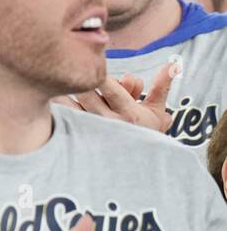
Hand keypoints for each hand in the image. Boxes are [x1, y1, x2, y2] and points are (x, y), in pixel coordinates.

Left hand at [53, 62, 173, 132]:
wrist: (135, 166)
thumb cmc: (145, 134)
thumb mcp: (156, 111)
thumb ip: (162, 85)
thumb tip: (173, 64)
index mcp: (129, 114)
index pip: (110, 88)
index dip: (101, 76)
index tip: (96, 69)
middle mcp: (108, 123)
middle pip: (86, 93)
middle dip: (84, 83)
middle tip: (81, 78)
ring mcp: (91, 131)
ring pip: (70, 105)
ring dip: (67, 94)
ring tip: (65, 89)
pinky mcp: (77, 137)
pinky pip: (62, 118)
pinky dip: (59, 107)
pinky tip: (57, 100)